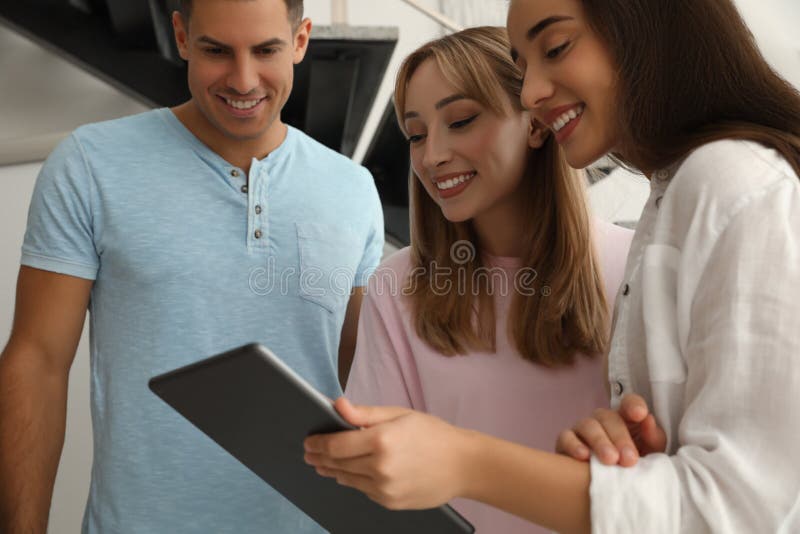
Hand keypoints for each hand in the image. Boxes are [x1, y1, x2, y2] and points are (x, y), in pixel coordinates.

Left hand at [304, 397, 471, 509]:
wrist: (463, 465)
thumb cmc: (433, 434)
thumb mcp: (399, 414)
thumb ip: (364, 413)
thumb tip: (337, 405)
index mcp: (382, 440)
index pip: (336, 445)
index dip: (318, 443)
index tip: (309, 441)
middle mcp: (381, 467)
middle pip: (337, 464)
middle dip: (320, 457)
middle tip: (309, 453)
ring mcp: (385, 488)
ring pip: (347, 480)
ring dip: (332, 471)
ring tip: (323, 464)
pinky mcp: (390, 502)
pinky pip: (363, 490)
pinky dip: (353, 480)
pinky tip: (348, 473)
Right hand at [555, 394, 666, 466]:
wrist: (608, 489)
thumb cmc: (631, 468)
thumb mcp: (650, 455)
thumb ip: (653, 438)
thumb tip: (649, 420)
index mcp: (626, 419)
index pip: (629, 403)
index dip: (633, 405)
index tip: (639, 414)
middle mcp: (602, 420)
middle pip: (609, 417)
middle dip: (620, 438)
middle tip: (629, 460)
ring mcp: (582, 428)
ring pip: (588, 425)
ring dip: (600, 442)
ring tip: (610, 461)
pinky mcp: (565, 441)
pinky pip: (566, 437)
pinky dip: (574, 445)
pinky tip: (584, 457)